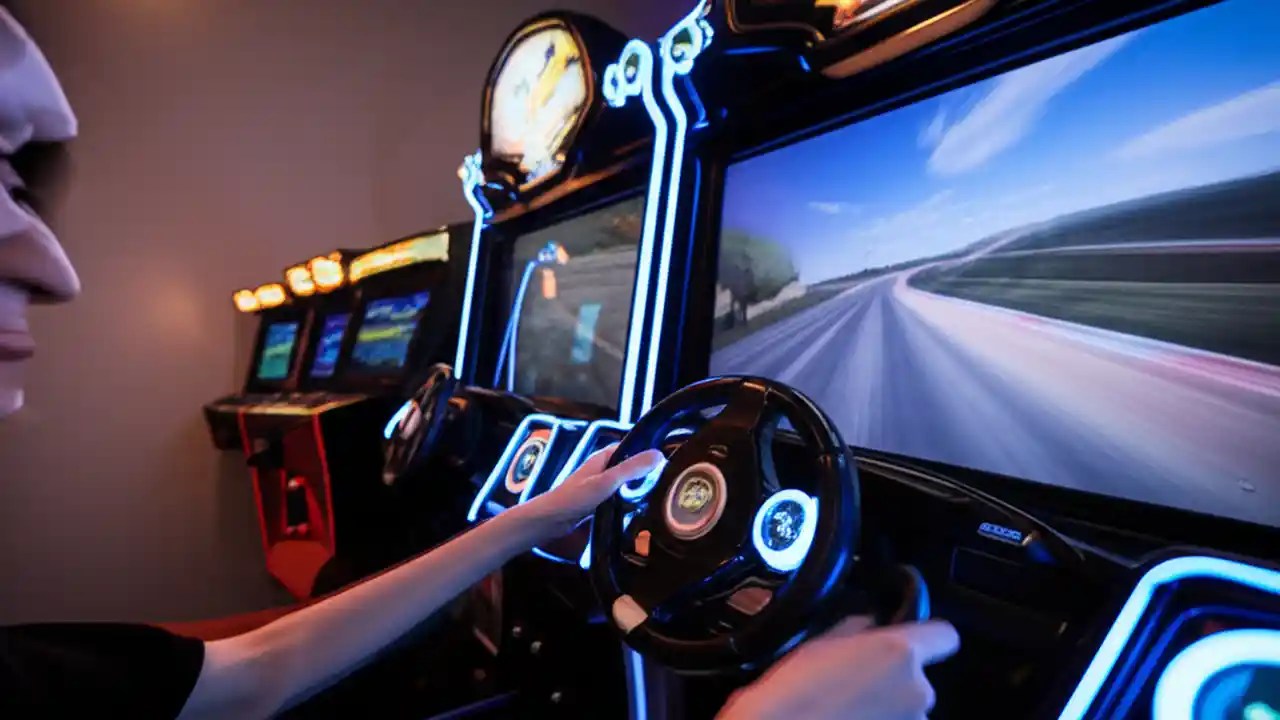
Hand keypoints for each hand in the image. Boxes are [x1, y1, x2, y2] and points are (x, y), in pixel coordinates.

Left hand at [514, 444, 664, 537]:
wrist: (550, 522)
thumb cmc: (576, 497)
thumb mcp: (607, 481)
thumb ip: (631, 469)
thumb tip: (659, 454)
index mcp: (604, 458)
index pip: (631, 448)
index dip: (648, 451)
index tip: (670, 458)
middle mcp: (603, 470)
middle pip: (630, 467)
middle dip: (648, 473)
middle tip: (672, 482)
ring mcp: (601, 488)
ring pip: (626, 485)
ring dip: (640, 490)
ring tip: (664, 498)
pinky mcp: (599, 504)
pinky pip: (620, 500)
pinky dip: (631, 503)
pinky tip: (644, 513)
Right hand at [718, 616, 958, 719]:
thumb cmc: (791, 694)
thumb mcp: (819, 643)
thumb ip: (857, 630)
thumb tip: (870, 627)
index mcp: (899, 652)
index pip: (945, 635)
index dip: (929, 637)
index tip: (915, 642)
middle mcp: (917, 690)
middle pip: (918, 679)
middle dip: (894, 683)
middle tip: (856, 688)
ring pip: (908, 711)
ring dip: (887, 712)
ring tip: (847, 713)